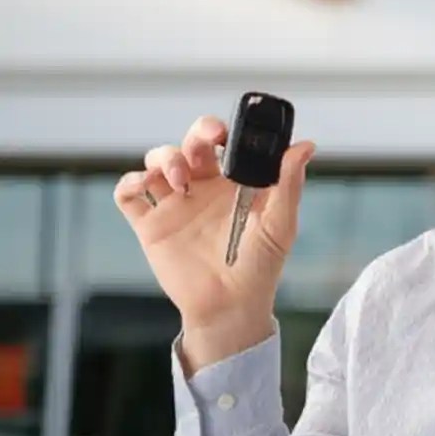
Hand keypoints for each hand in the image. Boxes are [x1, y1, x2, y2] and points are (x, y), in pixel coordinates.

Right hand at [114, 114, 314, 373]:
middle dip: (196, 133)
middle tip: (208, 140)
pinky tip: (143, 184)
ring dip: (164, 157)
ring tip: (180, 179)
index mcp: (233, 182)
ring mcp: (175, 205)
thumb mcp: (281, 223)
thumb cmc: (261, 265)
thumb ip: (290, 184)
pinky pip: (128, 195)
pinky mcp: (151, 226)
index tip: (229, 130)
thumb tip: (306, 145)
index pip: (224, 143)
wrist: (231, 306)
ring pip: (158, 162)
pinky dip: (129, 182)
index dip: (223, 129)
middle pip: (190, 144)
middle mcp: (203, 188)